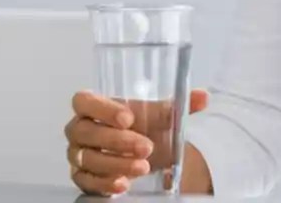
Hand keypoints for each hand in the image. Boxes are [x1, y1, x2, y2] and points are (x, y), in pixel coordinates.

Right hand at [66, 88, 209, 195]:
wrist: (143, 154)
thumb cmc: (143, 127)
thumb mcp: (160, 116)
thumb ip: (178, 105)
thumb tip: (203, 97)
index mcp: (92, 106)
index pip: (83, 101)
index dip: (102, 109)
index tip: (129, 118)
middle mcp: (79, 128)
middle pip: (86, 132)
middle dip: (117, 141)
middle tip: (146, 147)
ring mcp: (78, 154)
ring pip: (88, 158)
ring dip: (116, 164)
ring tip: (143, 167)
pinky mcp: (82, 177)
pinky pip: (86, 181)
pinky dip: (105, 184)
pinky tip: (124, 184)